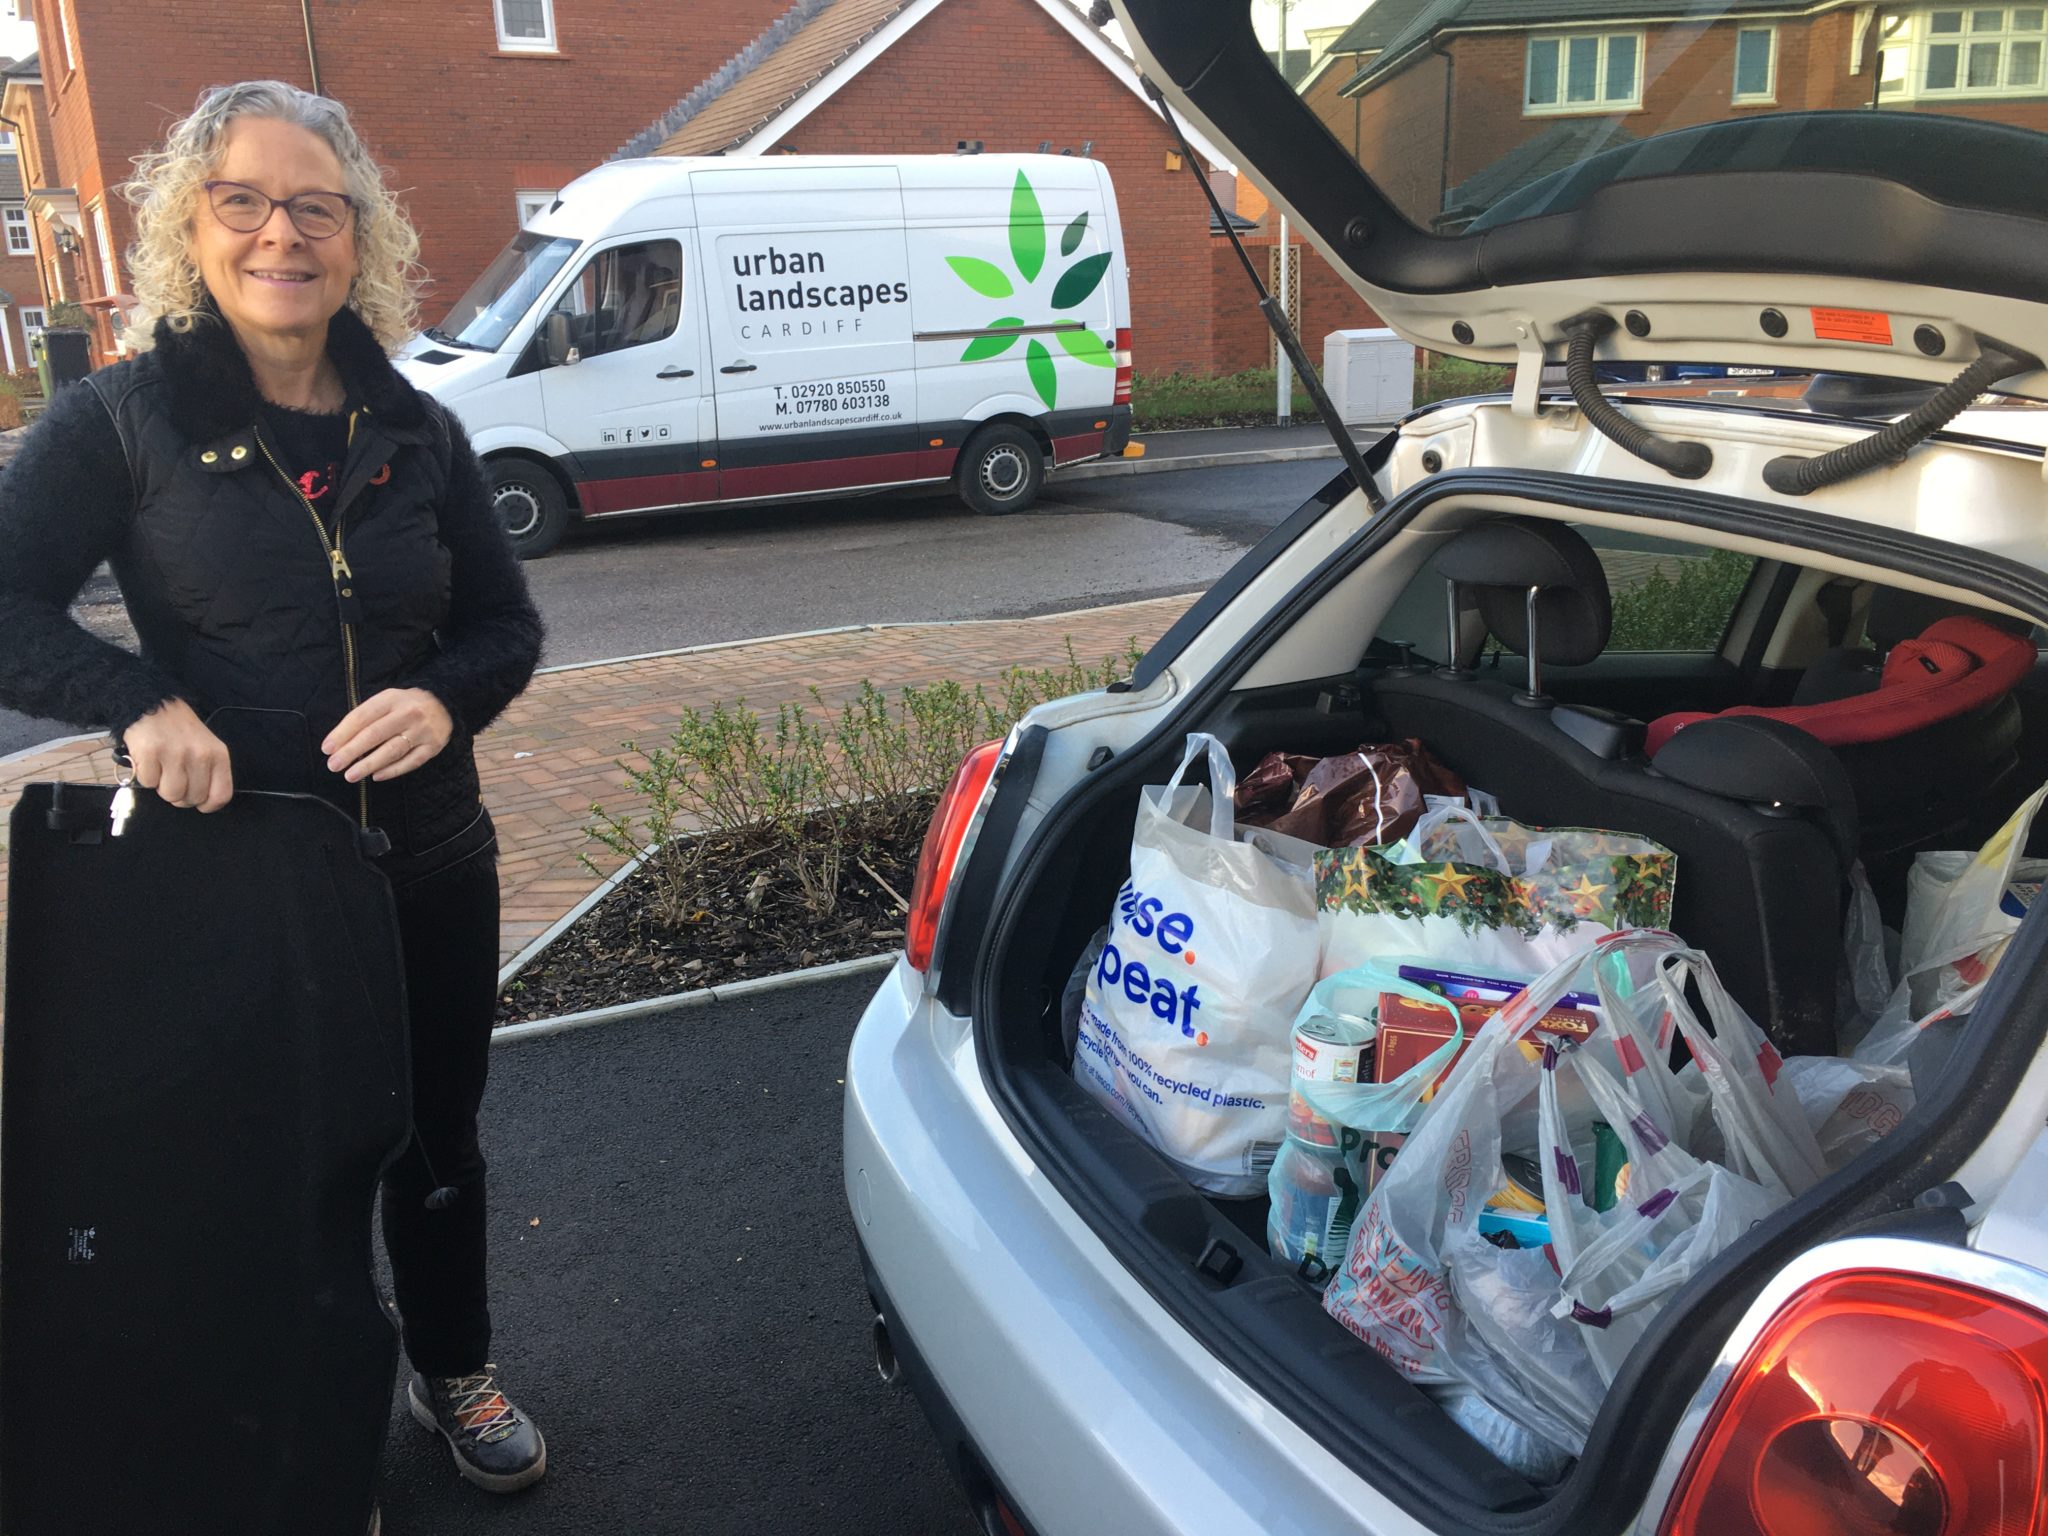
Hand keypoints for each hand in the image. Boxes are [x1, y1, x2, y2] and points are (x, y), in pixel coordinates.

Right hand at [125, 698, 234, 811]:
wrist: (153, 703)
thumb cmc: (180, 729)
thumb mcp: (206, 747)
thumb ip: (209, 772)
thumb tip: (203, 800)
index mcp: (218, 755)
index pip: (221, 796)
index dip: (207, 804)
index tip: (198, 801)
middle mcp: (199, 755)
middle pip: (193, 798)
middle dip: (181, 795)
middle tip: (174, 778)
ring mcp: (175, 754)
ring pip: (171, 794)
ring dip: (162, 787)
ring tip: (162, 769)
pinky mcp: (150, 753)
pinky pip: (148, 783)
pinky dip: (146, 776)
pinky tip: (150, 761)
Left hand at [322, 688, 454, 783]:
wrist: (444, 704)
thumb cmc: (405, 705)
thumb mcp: (385, 701)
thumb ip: (365, 718)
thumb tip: (338, 743)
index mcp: (391, 699)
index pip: (362, 717)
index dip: (343, 733)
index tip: (327, 749)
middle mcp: (408, 713)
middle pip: (375, 734)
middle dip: (351, 751)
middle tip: (334, 766)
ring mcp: (422, 731)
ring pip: (392, 750)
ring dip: (369, 764)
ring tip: (350, 775)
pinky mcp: (433, 747)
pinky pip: (411, 762)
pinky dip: (392, 770)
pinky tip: (376, 776)